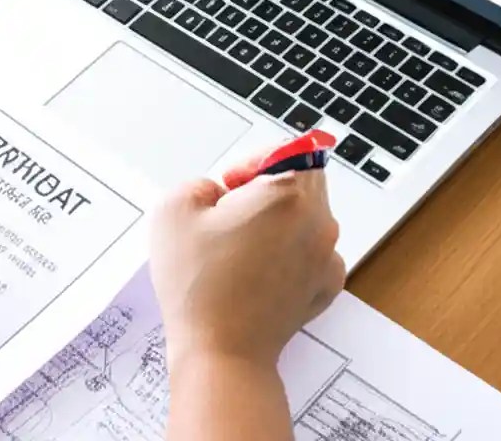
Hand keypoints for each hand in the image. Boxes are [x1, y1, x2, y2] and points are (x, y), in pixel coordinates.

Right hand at [150, 157, 344, 371]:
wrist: (222, 351)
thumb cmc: (199, 286)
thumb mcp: (173, 209)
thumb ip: (199, 182)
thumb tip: (218, 192)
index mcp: (286, 194)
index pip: (285, 150)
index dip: (251, 163)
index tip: (230, 186)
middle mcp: (318, 221)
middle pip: (303, 180)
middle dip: (268, 189)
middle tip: (232, 215)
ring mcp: (327, 256)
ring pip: (307, 216)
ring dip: (278, 221)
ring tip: (240, 249)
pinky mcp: (326, 285)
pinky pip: (312, 251)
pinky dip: (289, 253)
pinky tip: (258, 272)